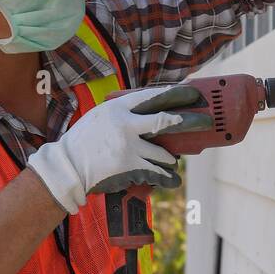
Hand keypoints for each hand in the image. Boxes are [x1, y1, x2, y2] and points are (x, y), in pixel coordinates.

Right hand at [90, 85, 213, 192]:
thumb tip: (153, 109)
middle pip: (165, 121)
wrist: (68, 166)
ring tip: (173, 161)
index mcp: (117, 109)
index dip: (176, 94)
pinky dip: (167, 177)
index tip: (193, 93)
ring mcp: (128, 148)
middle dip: (190, 120)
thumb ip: (125, 112)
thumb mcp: (102, 116)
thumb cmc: (85, 140)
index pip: (152, 97)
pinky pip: (156, 172)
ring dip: (172, 159)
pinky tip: (173, 179)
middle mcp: (125, 125)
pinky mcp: (129, 168)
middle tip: (206, 121)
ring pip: (164, 153)